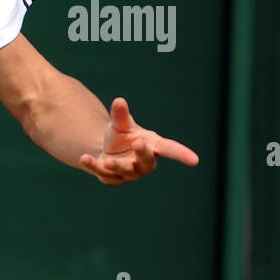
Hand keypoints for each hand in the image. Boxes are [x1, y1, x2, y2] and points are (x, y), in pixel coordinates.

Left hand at [79, 97, 199, 184]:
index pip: (170, 150)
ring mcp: (129, 173)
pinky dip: (93, 166)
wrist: (105, 151)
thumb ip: (121, 115)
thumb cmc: (121, 136)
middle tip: (138, 143)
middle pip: (148, 162)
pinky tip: (84, 158)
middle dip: (143, 154)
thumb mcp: (121, 124)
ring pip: (125, 171)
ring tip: (107, 161)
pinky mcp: (113, 179)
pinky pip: (104, 174)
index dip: (182, 155)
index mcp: (152, 146)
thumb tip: (119, 101)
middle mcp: (143, 162)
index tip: (194, 161)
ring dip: (116, 166)